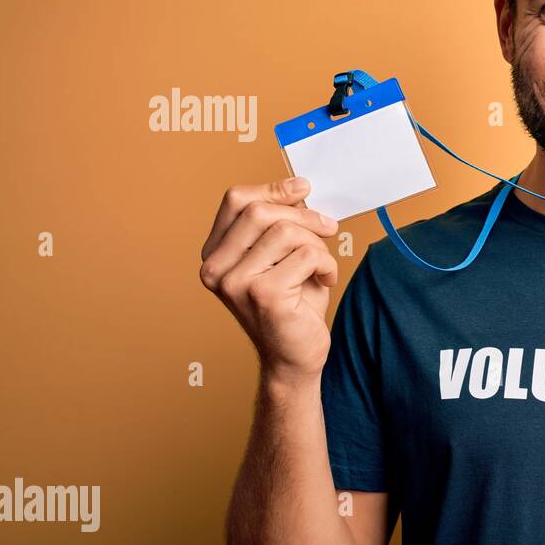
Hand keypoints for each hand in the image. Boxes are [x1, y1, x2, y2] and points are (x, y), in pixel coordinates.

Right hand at [198, 177, 340, 381]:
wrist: (295, 357)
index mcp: (215, 254)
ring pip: (285, 232)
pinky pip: (305, 256)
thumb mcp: (284, 257)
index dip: (272, 189)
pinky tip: (326, 281)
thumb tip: (298, 187)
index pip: (236, 201)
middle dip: (303, 216)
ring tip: (322, 266)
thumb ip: (282, 224)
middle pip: (259, 211)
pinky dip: (326, 264)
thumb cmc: (293, 305)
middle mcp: (216, 268)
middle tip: (329, 228)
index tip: (303, 189)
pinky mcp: (263, 294)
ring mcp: (235, 282)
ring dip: (317, 245)